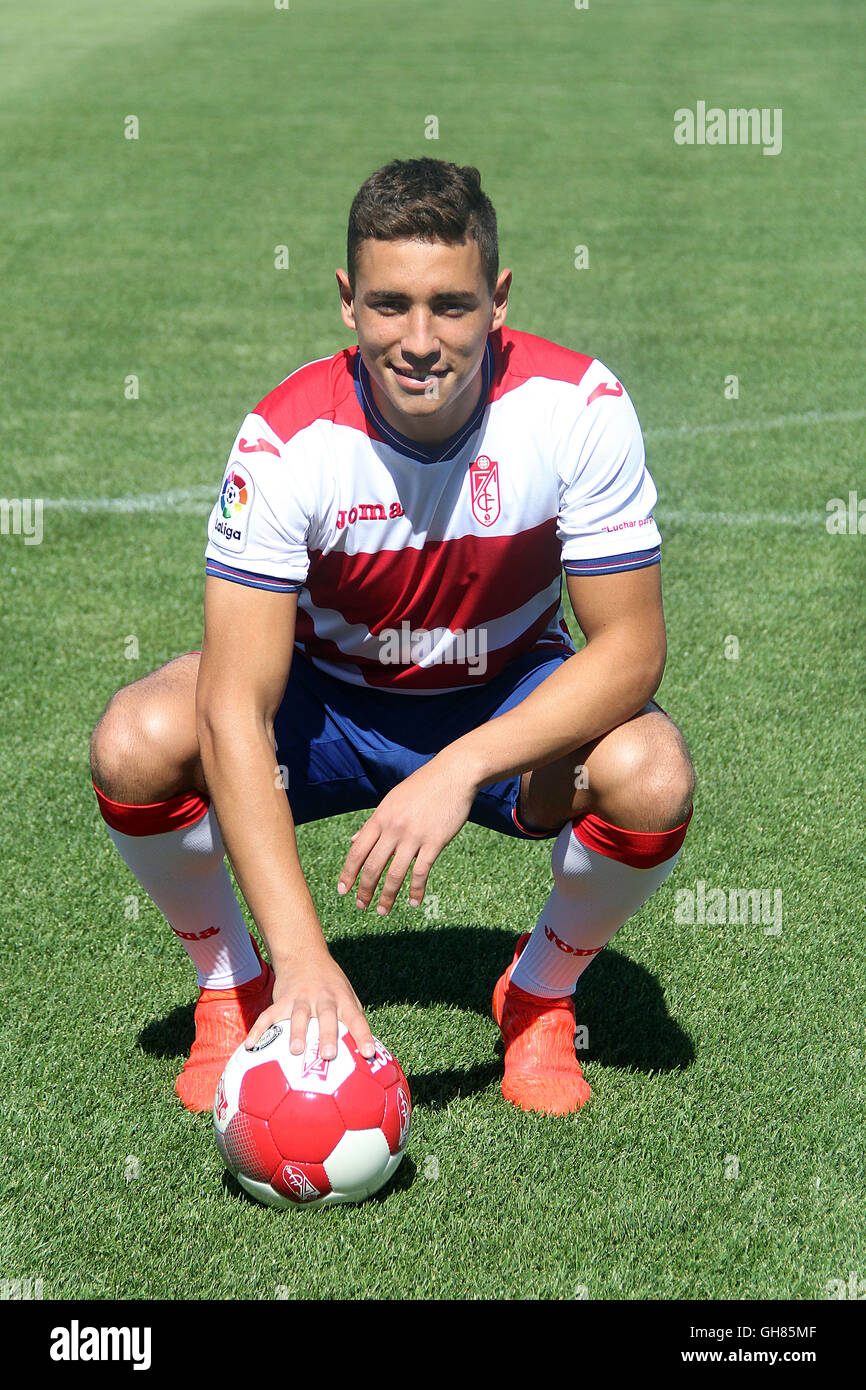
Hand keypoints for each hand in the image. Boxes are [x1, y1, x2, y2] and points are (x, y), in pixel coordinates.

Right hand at [244, 949, 374, 1060]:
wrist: (304, 955)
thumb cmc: (331, 984)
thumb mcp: (347, 995)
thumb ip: (354, 1020)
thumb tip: (365, 1055)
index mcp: (342, 999)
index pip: (357, 1018)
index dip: (363, 1036)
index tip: (369, 1054)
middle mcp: (324, 998)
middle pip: (327, 1016)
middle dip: (328, 1035)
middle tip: (328, 1055)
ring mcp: (302, 998)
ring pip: (299, 1015)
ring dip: (297, 1032)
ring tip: (296, 1050)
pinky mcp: (282, 999)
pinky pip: (269, 1015)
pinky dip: (259, 1030)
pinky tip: (250, 1046)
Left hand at [337, 752, 477, 914]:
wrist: (453, 774)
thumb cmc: (422, 787)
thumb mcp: (392, 801)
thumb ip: (373, 823)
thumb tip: (354, 840)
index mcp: (380, 817)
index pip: (357, 851)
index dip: (348, 873)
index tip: (343, 890)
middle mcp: (393, 828)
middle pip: (372, 866)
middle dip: (364, 890)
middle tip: (360, 906)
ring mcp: (414, 836)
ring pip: (394, 874)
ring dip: (387, 896)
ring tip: (382, 911)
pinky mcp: (434, 842)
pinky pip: (421, 872)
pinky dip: (416, 890)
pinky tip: (414, 902)